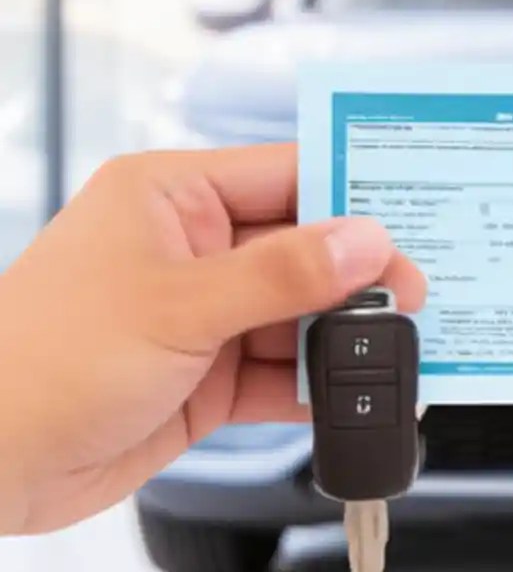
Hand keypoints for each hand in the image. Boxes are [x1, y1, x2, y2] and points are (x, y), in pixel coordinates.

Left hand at [0, 145, 425, 533]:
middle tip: (414, 298)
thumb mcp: (178, 306)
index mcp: (171, 198)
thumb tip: (364, 242)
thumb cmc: (40, 361)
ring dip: (344, 337)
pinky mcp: (207, 377)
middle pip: (304, 250)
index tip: (413, 219)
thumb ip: (281, 274)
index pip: (286, 176)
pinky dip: (319, 387)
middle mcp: (191, 250)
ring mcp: (202, 316)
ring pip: (299, 315)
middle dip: (360, 277)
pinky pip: (282, 372)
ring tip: (396, 351)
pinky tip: (354, 395)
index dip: (352, 198)